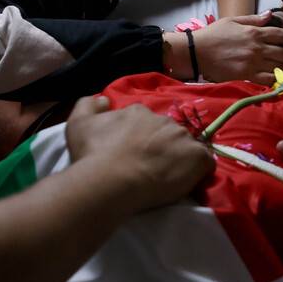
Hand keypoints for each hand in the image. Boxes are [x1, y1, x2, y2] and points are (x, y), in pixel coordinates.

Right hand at [65, 96, 213, 211]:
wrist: (108, 181)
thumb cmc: (92, 155)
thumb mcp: (78, 124)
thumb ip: (88, 105)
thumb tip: (104, 100)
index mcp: (138, 112)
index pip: (145, 122)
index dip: (141, 139)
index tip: (134, 153)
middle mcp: (162, 119)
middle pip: (167, 133)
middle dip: (161, 146)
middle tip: (149, 167)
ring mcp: (182, 138)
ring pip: (186, 146)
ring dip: (179, 158)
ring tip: (166, 177)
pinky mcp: (196, 158)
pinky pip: (204, 163)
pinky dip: (197, 171)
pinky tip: (185, 182)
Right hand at [195, 13, 282, 84]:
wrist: (197, 52)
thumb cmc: (213, 34)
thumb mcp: (233, 20)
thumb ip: (253, 19)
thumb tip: (269, 15)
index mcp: (254, 32)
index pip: (281, 35)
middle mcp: (257, 47)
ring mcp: (253, 62)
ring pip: (278, 66)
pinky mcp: (246, 75)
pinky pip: (267, 79)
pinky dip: (277, 79)